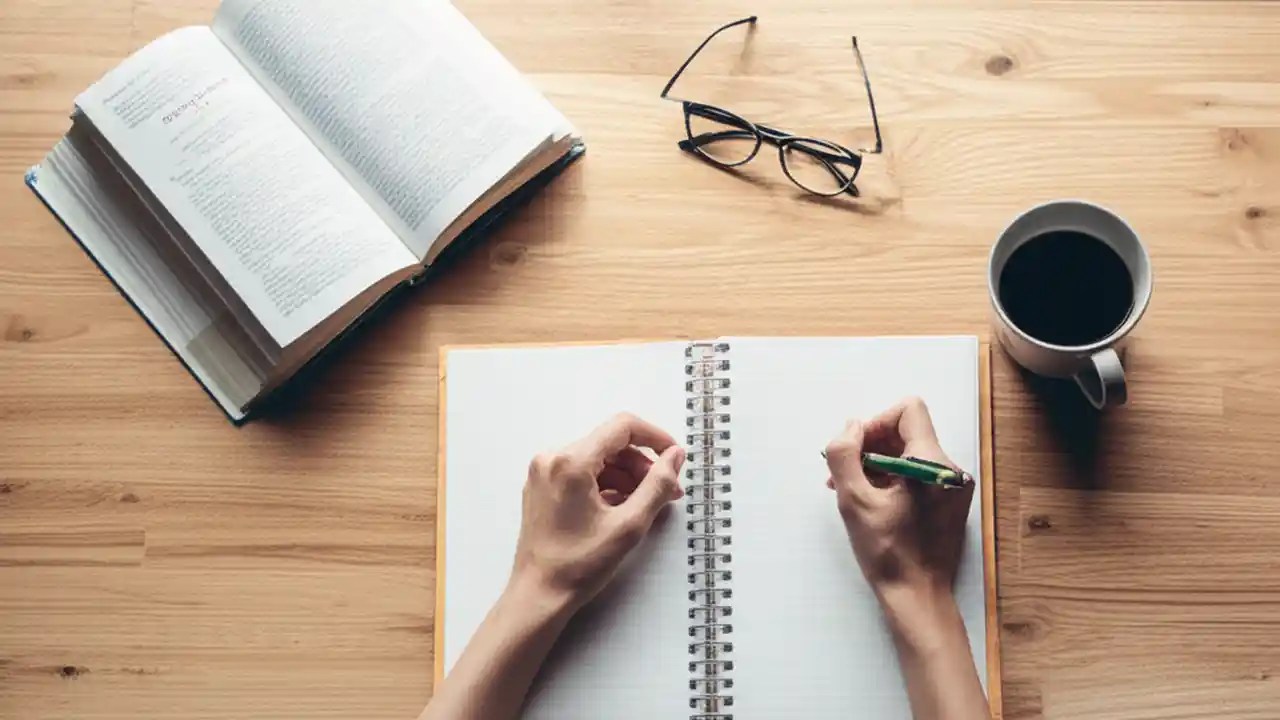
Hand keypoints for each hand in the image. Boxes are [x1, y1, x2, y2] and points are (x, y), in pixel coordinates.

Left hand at [512, 413, 685, 612]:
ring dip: (627, 476)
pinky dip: (607, 485)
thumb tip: (675, 456)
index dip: (655, 437)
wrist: (538, 596)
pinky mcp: (542, 487)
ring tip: (648, 504)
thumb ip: (657, 485)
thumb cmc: (580, 565)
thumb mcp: (629, 525)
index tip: (675, 457)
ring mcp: (543, 473)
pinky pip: (582, 473)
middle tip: (668, 491)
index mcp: (570, 462)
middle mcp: (552, 458)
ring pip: (598, 459)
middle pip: (610, 444)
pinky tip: (624, 508)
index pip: (622, 427)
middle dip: (643, 464)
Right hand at [824, 397, 973, 604]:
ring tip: (853, 490)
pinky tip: (873, 501)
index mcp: (932, 463)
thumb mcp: (854, 500)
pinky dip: (893, 479)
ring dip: (878, 464)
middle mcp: (950, 469)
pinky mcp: (950, 502)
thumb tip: (852, 426)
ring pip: (910, 453)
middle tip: (843, 475)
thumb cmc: (887, 552)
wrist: (917, 597)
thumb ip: (845, 454)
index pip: (908, 410)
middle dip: (871, 446)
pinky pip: (918, 474)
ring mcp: (953, 486)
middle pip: (907, 432)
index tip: (856, 452)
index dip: (876, 423)